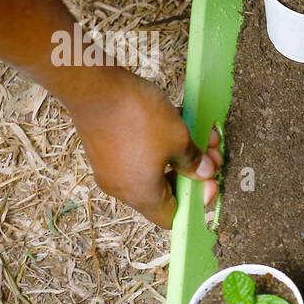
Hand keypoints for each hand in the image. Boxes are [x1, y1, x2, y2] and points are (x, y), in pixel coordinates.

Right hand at [68, 67, 220, 228]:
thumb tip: (204, 173)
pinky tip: (176, 123)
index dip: (196, 203)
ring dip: (179, 155)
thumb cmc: (137, 117)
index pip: (172, 217)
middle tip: (210, 154)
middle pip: (165, 192)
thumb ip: (194, 162)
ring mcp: (109, 168)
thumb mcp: (178, 138)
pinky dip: (158, 145)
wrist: (92, 85)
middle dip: (192, 172)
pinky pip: (137, 155)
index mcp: (141, 195)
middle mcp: (121, 188)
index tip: (209, 182)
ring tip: (199, 135)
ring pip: (153, 169)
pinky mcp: (104, 148)